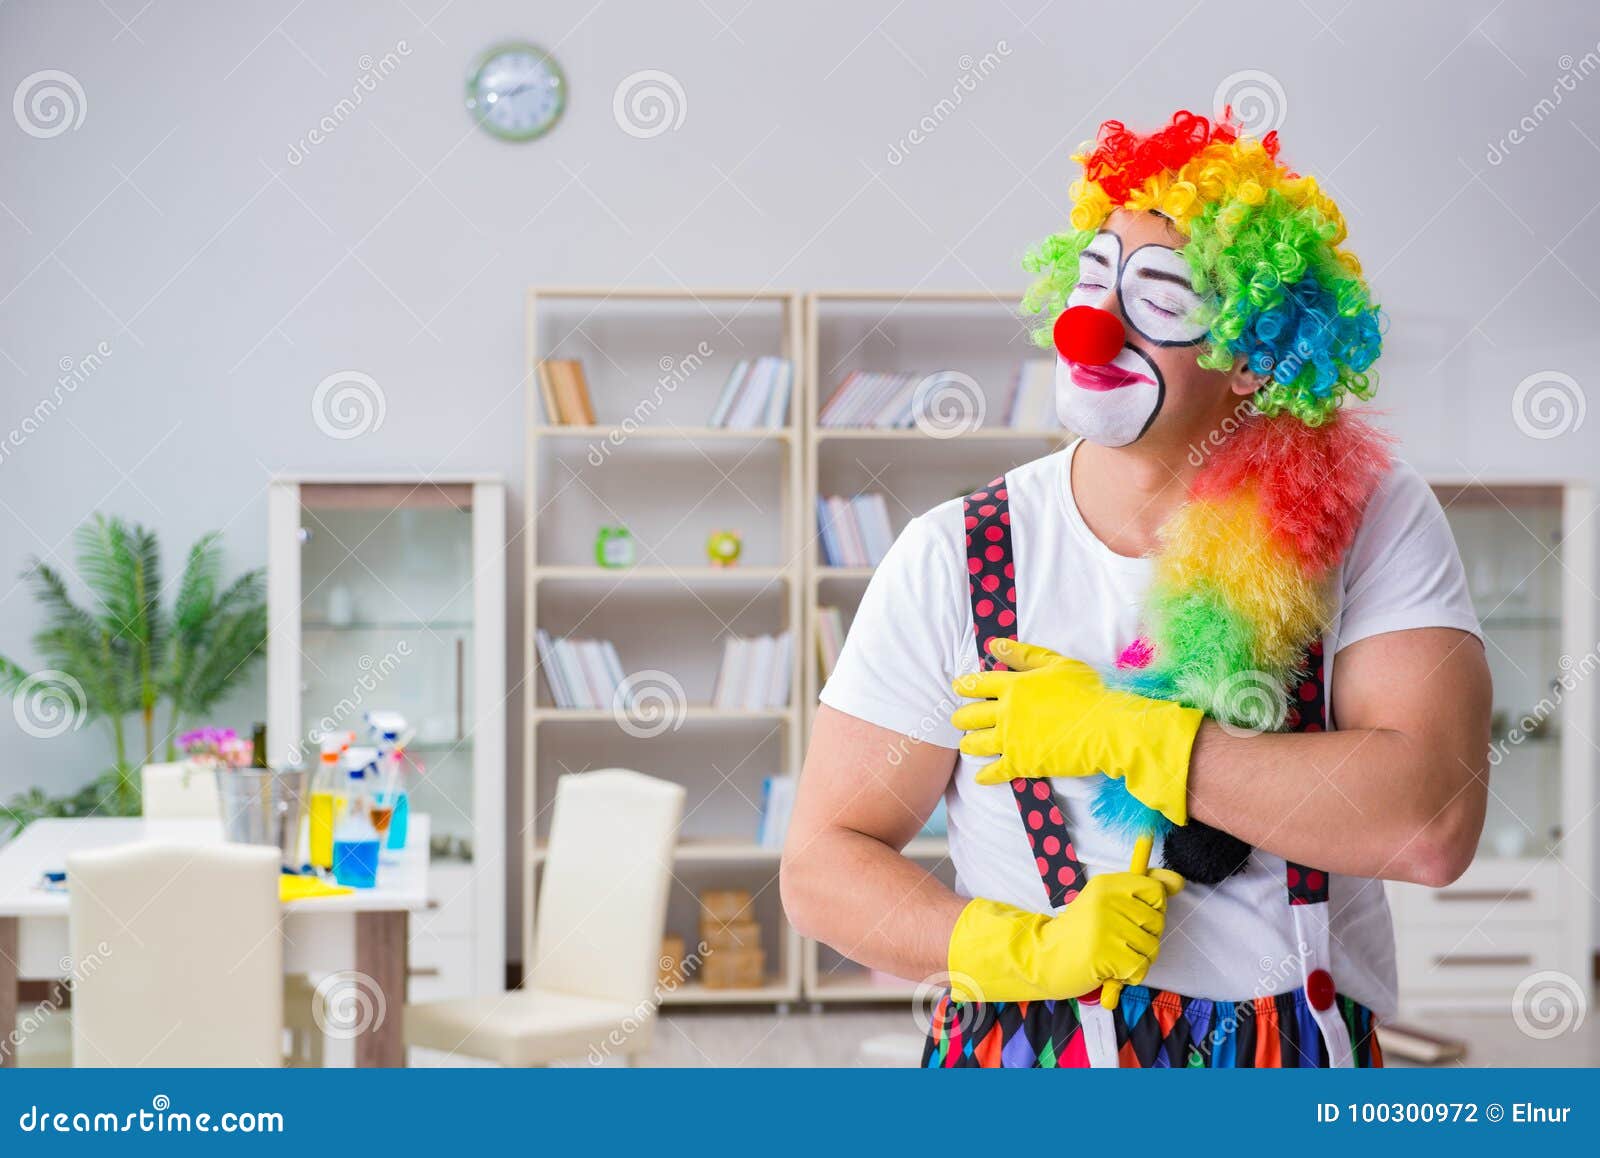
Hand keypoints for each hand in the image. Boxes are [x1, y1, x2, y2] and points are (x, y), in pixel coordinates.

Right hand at [947, 868, 1184, 1002]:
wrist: (1044, 957)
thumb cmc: (1080, 931)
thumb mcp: (1106, 902)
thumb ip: (1143, 890)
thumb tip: (1178, 881)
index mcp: (1107, 883)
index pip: (1155, 890)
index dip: (1155, 906)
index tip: (1137, 914)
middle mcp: (1107, 901)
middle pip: (1157, 921)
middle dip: (1146, 936)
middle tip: (1119, 939)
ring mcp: (1106, 928)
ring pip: (1151, 947)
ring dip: (1138, 958)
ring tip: (1113, 955)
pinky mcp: (1106, 955)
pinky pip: (1140, 968)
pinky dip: (1129, 975)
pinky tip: (1110, 969)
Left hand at [950, 638, 1200, 824]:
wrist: (1108, 727)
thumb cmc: (1088, 692)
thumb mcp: (1057, 664)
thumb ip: (1023, 655)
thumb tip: (994, 645)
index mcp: (1013, 685)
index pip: (976, 684)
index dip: (963, 686)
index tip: (958, 688)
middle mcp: (1006, 712)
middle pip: (968, 715)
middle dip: (961, 717)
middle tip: (961, 719)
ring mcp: (1011, 740)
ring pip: (974, 744)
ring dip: (968, 743)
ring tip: (969, 744)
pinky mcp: (1021, 764)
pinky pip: (993, 772)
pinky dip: (985, 775)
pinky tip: (981, 776)